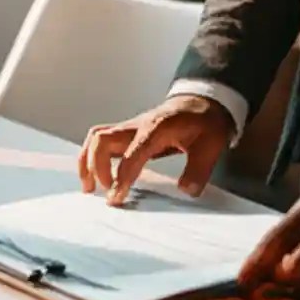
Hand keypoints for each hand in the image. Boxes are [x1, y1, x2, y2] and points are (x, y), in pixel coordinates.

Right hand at [78, 95, 234, 205]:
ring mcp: (130, 128)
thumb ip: (199, 168)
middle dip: (96, 167)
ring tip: (89, 188)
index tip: (115, 197)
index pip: (132, 153)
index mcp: (157, 128)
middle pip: (101, 140)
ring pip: (95, 139)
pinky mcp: (127, 133)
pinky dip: (92, 158)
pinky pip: (101, 141)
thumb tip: (187, 190)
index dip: (122, 177)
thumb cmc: (205, 121)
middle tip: (104, 192)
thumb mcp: (211, 144)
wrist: (202, 102)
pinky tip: (95, 177)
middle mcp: (137, 126)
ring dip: (87, 162)